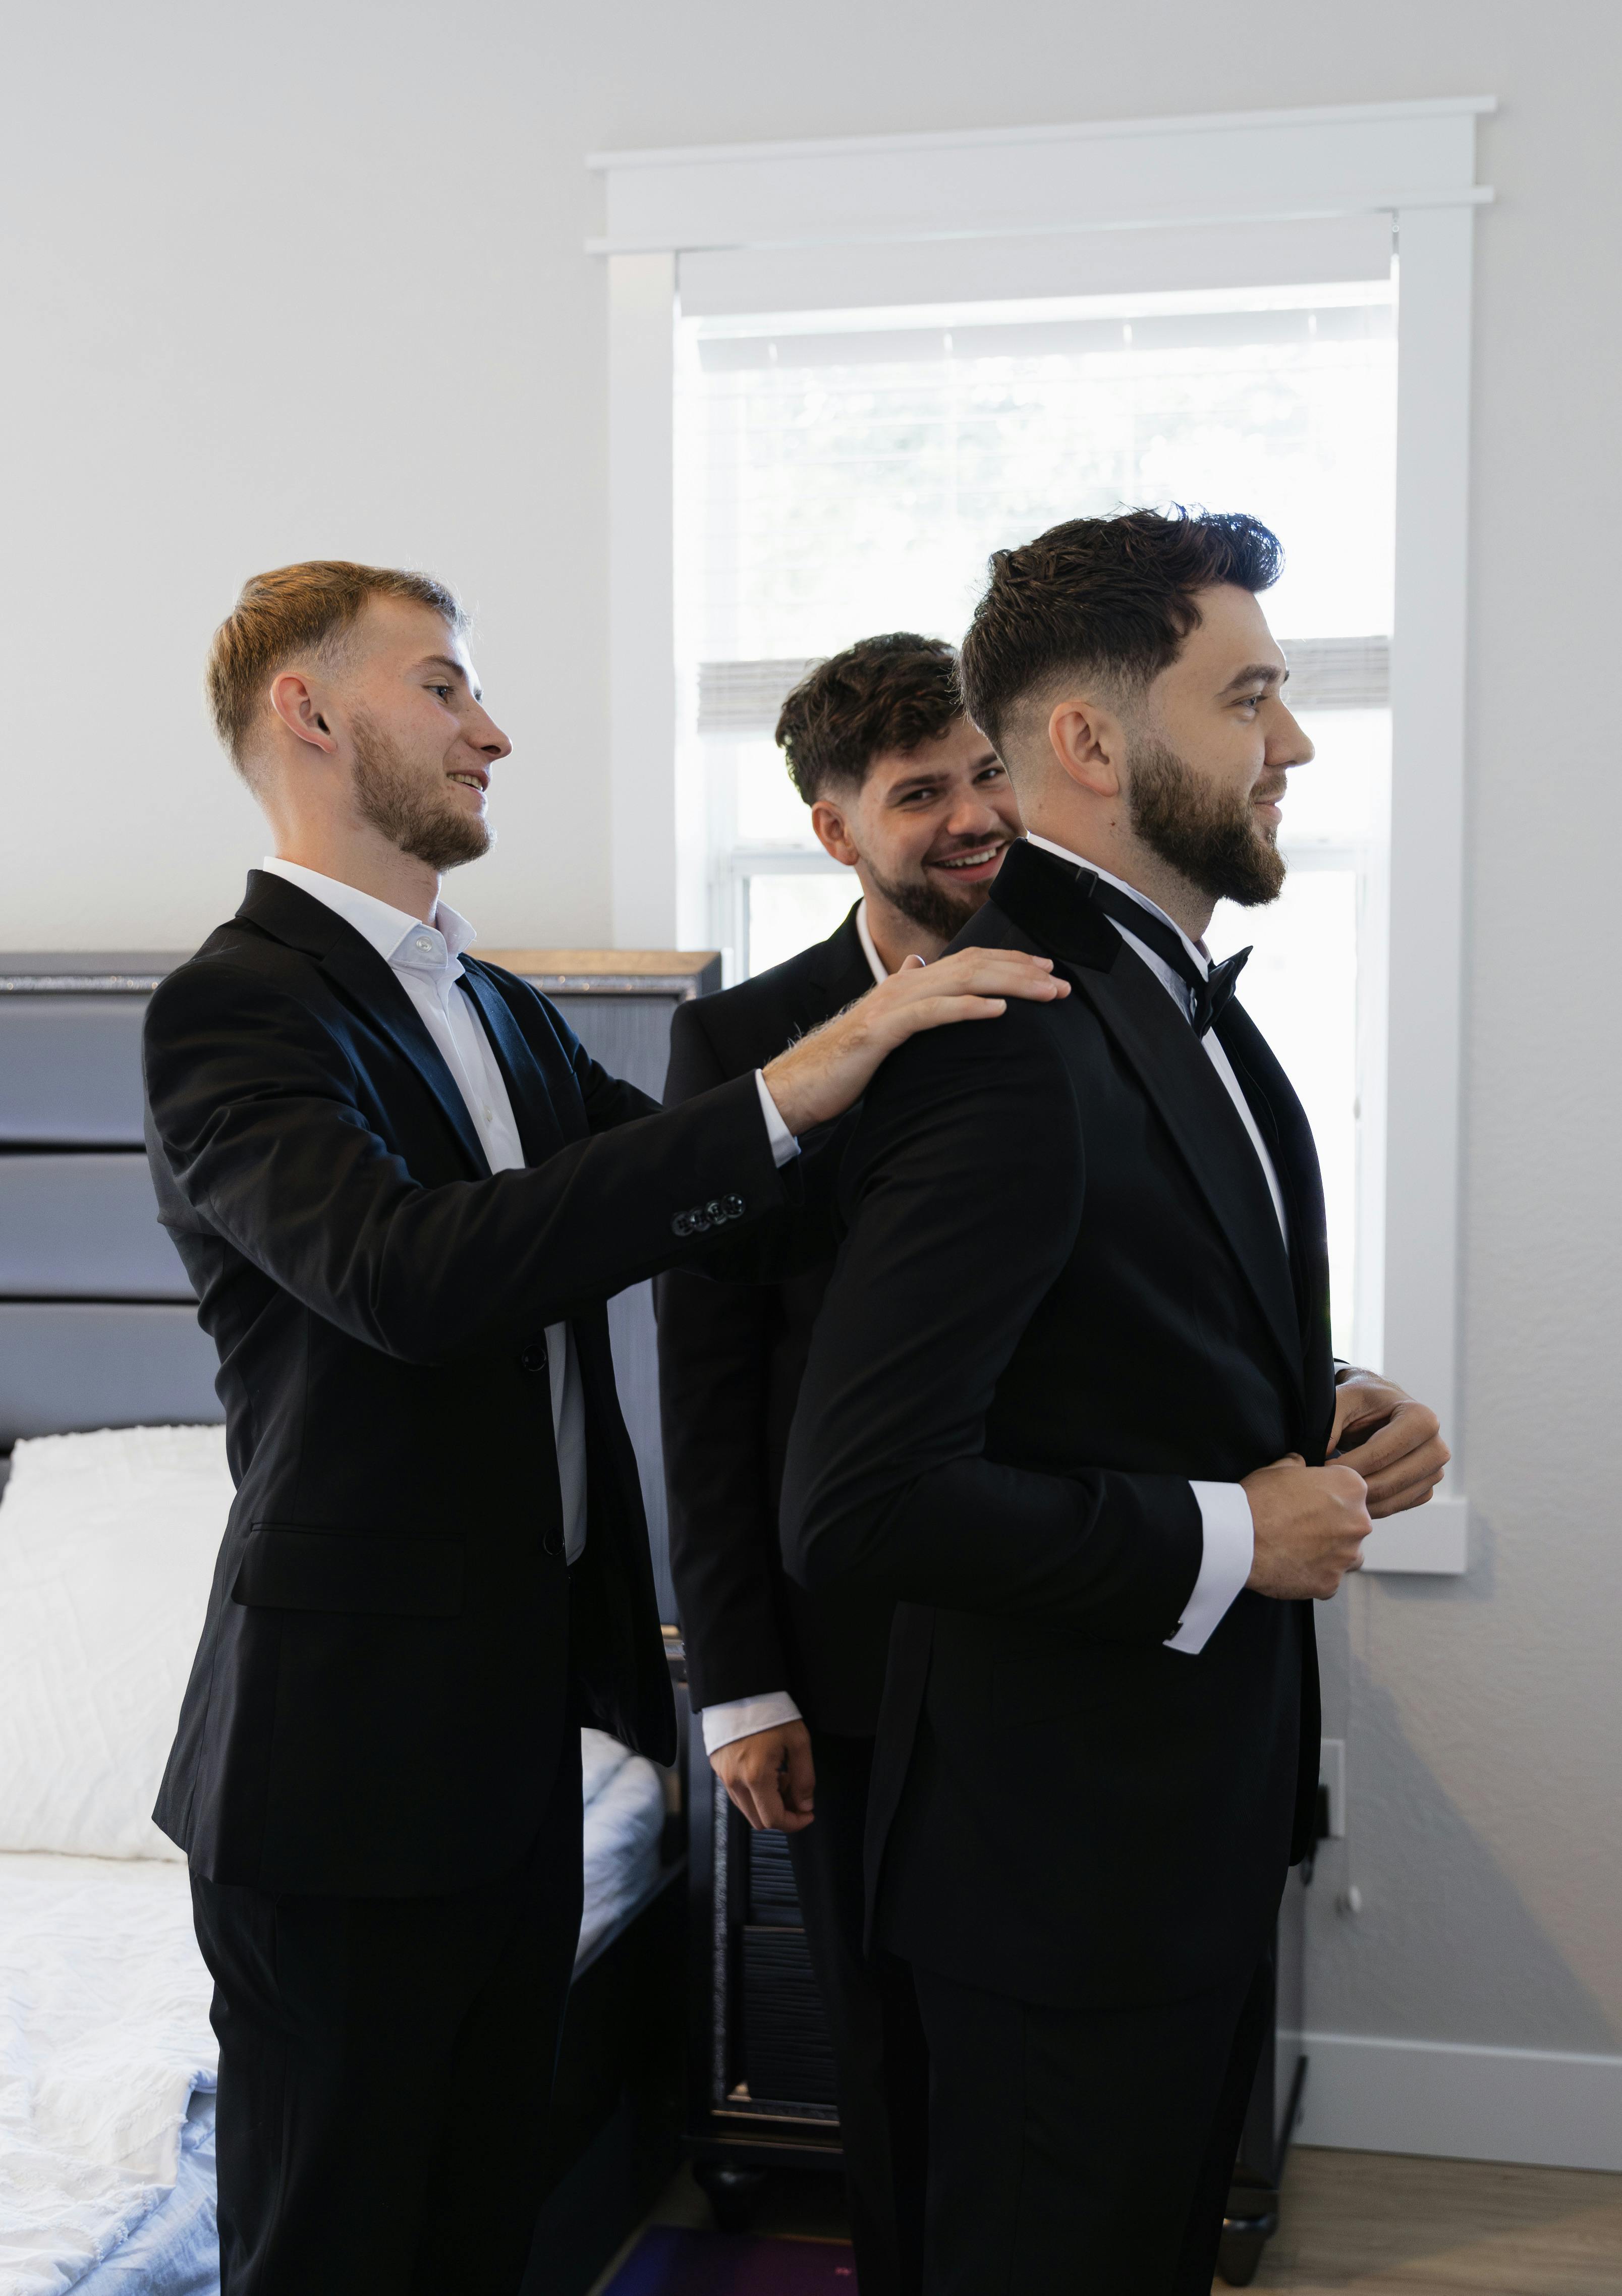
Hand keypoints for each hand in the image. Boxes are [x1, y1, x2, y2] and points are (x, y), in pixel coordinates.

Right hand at [711, 1719, 815, 1832]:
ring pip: (747, 1808)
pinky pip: (737, 1793)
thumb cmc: (768, 1711)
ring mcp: (723, 1775)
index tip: (807, 1814)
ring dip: (767, 1803)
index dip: (795, 1823)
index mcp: (755, 1776)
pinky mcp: (718, 1768)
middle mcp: (735, 1781)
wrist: (740, 1689)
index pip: (774, 1819)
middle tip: (796, 1794)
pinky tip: (767, 1771)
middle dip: (782, 1814)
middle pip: (758, 1820)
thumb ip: (804, 1778)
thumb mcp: (797, 1741)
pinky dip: (754, 1792)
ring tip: (781, 1776)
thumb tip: (805, 1804)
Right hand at [761, 949, 1068, 1136]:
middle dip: (1021, 971)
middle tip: (1061, 982)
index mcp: (907, 984)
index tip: (1046, 970)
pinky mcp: (882, 1031)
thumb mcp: (882, 1023)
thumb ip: (904, 994)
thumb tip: (917, 965)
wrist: (799, 1084)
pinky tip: (998, 1011)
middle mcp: (903, 985)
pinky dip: (967, 1008)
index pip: (968, 962)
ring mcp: (892, 1005)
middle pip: (973, 965)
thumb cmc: (844, 1061)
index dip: (1010, 963)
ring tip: (1044, 991)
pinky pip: (931, 1014)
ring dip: (1008, 984)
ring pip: (960, 982)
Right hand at [1243, 1453, 1372, 1599]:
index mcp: (1351, 1488)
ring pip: (1347, 1554)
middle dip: (1333, 1525)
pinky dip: (1314, 1574)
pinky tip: (1292, 1565)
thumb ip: (1299, 1465)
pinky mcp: (1331, 1583)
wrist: (1239, 1539)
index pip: (1351, 1490)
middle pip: (1353, 1523)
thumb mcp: (1278, 1468)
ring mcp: (1347, 1556)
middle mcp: (1359, 1522)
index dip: (1329, 1494)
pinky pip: (1329, 1579)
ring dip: (1330, 1552)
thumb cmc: (1258, 1500)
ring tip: (1299, 1548)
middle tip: (1301, 1526)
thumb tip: (1300, 1464)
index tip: (1311, 1500)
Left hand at [1328, 1370, 1449, 1517]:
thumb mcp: (1342, 1400)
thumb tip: (1321, 1456)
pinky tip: (1351, 1496)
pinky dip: (1373, 1507)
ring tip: (1334, 1492)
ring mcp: (1435, 1470)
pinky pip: (1399, 1506)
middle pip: (1390, 1481)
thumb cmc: (1362, 1401)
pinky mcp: (1427, 1487)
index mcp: (1421, 1418)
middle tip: (1326, 1486)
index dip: (1349, 1464)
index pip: (1381, 1453)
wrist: (1382, 1407)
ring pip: (1395, 1498)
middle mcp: (1436, 1446)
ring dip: (1362, 1501)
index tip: (1322, 1468)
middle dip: (1354, 1486)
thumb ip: (1329, 1424)